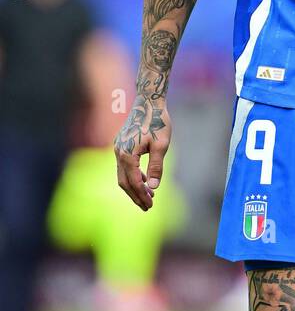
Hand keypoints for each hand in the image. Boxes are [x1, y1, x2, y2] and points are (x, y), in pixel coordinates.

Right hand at [114, 96, 171, 210]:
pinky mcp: (120, 145)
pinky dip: (132, 176)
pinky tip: (144, 181)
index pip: (134, 182)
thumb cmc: (158, 122)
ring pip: (122, 175)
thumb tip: (154, 187)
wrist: (149, 103)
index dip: (142, 195)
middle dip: (136, 196)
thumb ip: (156, 167)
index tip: (151, 205)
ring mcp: (117, 148)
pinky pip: (123, 167)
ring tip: (148, 196)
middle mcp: (118, 152)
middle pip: (124, 182)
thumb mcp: (161, 146)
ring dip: (134, 187)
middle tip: (148, 207)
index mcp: (127, 154)